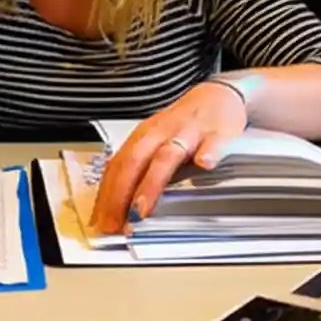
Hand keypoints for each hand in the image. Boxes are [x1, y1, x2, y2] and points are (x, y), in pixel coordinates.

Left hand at [89, 82, 247, 232]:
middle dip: (121, 195)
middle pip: (134, 162)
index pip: (117, 167)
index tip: (101, 223)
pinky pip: (213, 143)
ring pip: (166, 157)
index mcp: (143, 137)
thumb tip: (119, 208)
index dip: (107, 195)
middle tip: (115, 224)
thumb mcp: (156, 143)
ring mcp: (189, 133)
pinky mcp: (218, 133)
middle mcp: (161, 133)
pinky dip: (208, 154)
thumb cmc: (184, 126)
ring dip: (151, 184)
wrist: (219, 96)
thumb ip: (140, 170)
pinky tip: (205, 165)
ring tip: (142, 210)